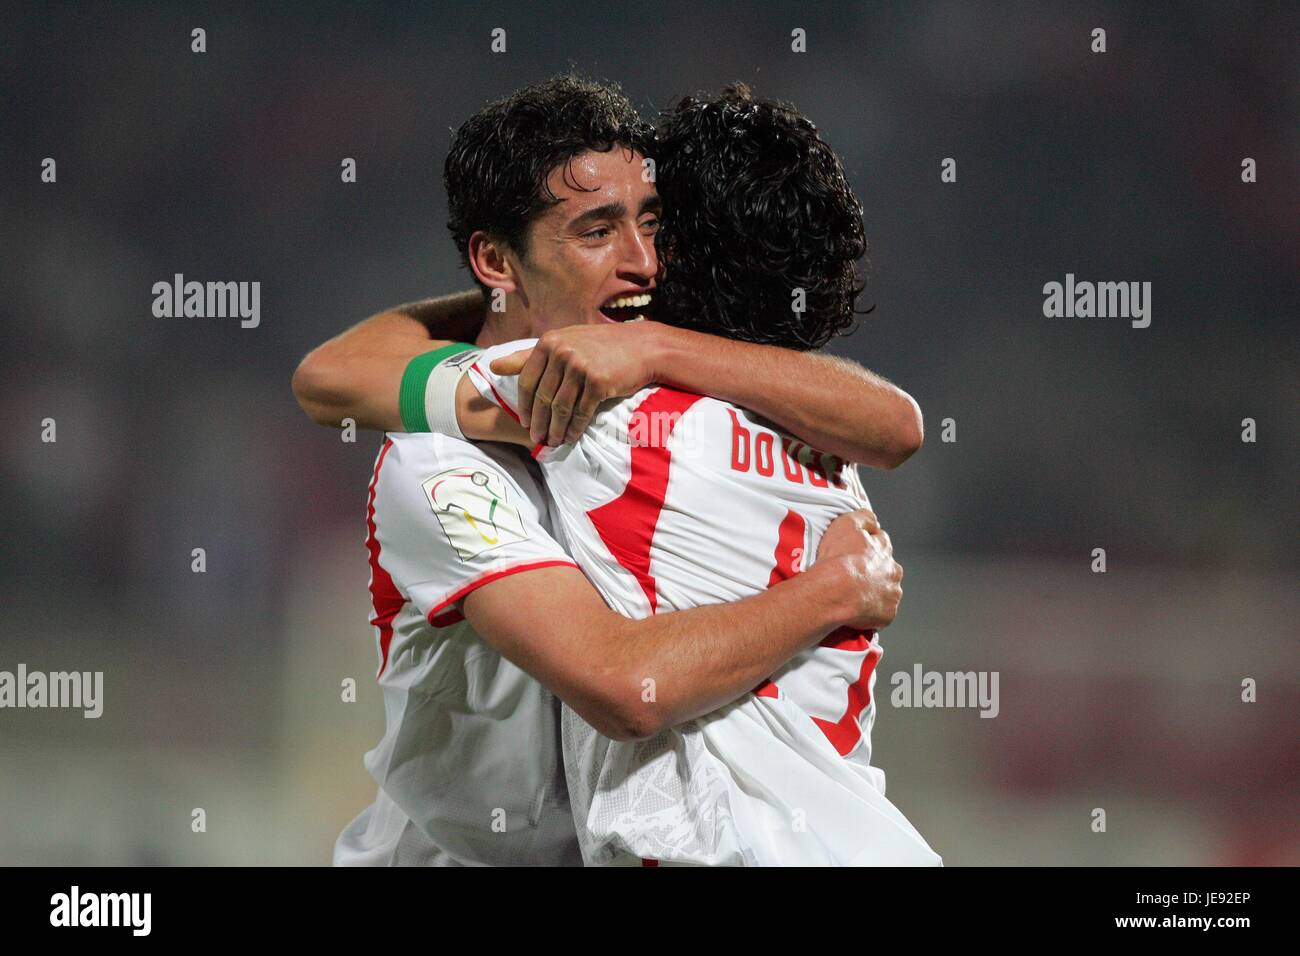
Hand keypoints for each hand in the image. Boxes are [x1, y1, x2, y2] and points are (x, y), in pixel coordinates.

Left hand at [489, 321, 662, 446]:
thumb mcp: (562, 343)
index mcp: (549, 342)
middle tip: (536, 439)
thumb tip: (493, 367)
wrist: (641, 347)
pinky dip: (574, 428)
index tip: (524, 422)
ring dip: (554, 429)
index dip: (524, 406)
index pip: (527, 381)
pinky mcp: (599, 382)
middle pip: (542, 397)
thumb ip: (527, 356)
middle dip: (537, 422)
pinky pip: (581, 412)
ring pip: (560, 408)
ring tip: (552, 442)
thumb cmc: (600, 346)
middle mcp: (562, 352)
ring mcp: (581, 366)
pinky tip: (571, 437)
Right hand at [817, 509, 902, 629]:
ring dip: (873, 592)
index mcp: (884, 550)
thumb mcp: (846, 523)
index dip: (867, 547)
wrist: (834, 592)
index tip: (855, 553)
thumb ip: (863, 517)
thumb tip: (873, 520)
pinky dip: (871, 611)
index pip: (881, 543)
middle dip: (873, 571)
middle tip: (852, 576)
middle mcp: (893, 571)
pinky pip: (881, 613)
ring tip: (852, 595)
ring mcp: (891, 595)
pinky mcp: (887, 615)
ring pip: (885, 592)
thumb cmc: (838, 560)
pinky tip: (856, 610)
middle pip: (885, 569)